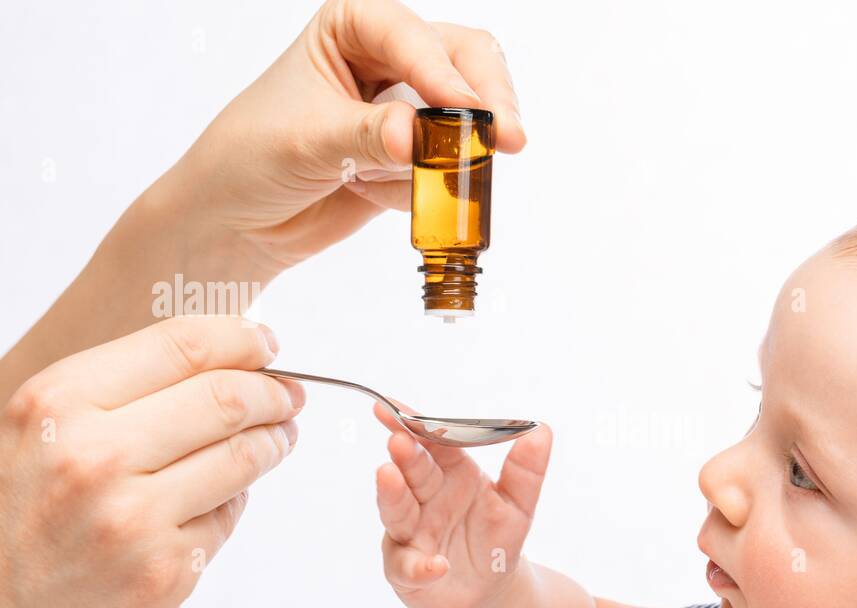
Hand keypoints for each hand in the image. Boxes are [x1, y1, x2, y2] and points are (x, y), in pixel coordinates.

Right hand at [0, 316, 303, 607]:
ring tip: (277, 438)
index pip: (181, 345)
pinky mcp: (167, 571)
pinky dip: (233, 501)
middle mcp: (95, 457)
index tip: (265, 343)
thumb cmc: (19, 523)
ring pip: (244, 457)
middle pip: (227, 398)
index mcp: (58, 405)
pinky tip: (216, 500)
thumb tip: (224, 359)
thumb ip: (116, 395)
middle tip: (287, 396)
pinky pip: (228, 515)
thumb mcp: (39, 435)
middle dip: (272, 392)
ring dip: (273, 442)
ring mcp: (134, 519)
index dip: (240, 340)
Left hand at [168, 0, 526, 275]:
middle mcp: (386, 59)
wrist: (236, 221)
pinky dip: (427, 189)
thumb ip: (366, 135)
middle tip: (508, 141)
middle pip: (464, 61)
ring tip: (422, 181)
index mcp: (351, 27)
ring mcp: (406, 109)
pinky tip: (374, 195)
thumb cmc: (248, 158)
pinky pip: (448, 169)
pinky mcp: (415, 158)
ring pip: (468, 117)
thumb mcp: (304, 141)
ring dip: (455, 154)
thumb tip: (416, 137)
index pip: (412, 35)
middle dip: (486, 102)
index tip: (466, 111)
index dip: (443, 71)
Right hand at [373, 403, 551, 607]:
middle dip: (404, 456)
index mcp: (451, 474)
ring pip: (398, 513)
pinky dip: (422, 567)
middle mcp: (424, 500)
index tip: (393, 407)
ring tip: (388, 476)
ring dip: (392, 496)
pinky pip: (411, 568)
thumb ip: (526, 470)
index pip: (432, 443)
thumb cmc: (495, 541)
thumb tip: (542, 430)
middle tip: (398, 439)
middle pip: (413, 473)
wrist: (486, 593)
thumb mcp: (519, 505)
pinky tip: (437, 565)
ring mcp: (411, 534)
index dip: (414, 425)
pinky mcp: (408, 572)